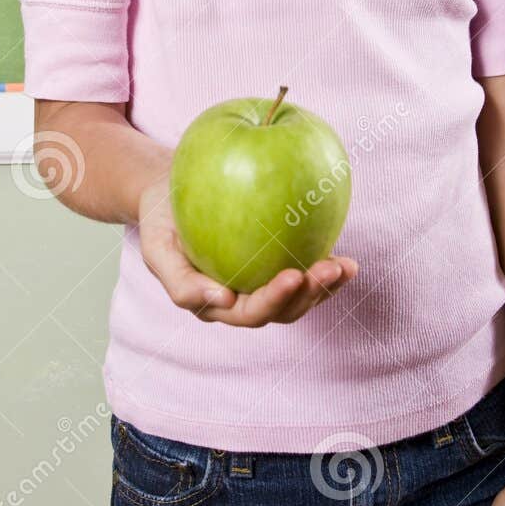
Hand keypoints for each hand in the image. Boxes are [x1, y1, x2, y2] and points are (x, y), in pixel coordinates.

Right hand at [138, 173, 357, 327]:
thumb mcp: (156, 250)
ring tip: (346, 268)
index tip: (292, 275)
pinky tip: (348, 258)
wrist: (169, 194)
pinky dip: (329, 268)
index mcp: (217, 304)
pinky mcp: (280, 259)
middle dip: (309, 294)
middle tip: (328, 269)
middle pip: (283, 309)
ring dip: (325, 286)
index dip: (274, 299)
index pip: (250, 311)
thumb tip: (223, 300)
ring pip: (301, 294)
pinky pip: (307, 267)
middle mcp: (245, 298)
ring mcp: (264, 280)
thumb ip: (180, 283)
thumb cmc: (161, 222)